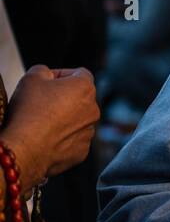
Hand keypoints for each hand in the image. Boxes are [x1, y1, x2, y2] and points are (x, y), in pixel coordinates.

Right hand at [3, 66, 99, 191]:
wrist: (25, 148)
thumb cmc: (29, 112)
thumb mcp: (31, 77)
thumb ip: (44, 70)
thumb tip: (47, 75)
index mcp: (85, 87)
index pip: (79, 74)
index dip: (61, 75)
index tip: (47, 82)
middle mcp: (93, 110)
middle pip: (79, 98)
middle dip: (63, 98)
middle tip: (42, 102)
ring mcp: (89, 132)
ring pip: (77, 120)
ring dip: (64, 118)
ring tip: (42, 122)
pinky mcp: (82, 151)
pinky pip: (73, 139)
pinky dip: (63, 138)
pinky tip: (46, 137)